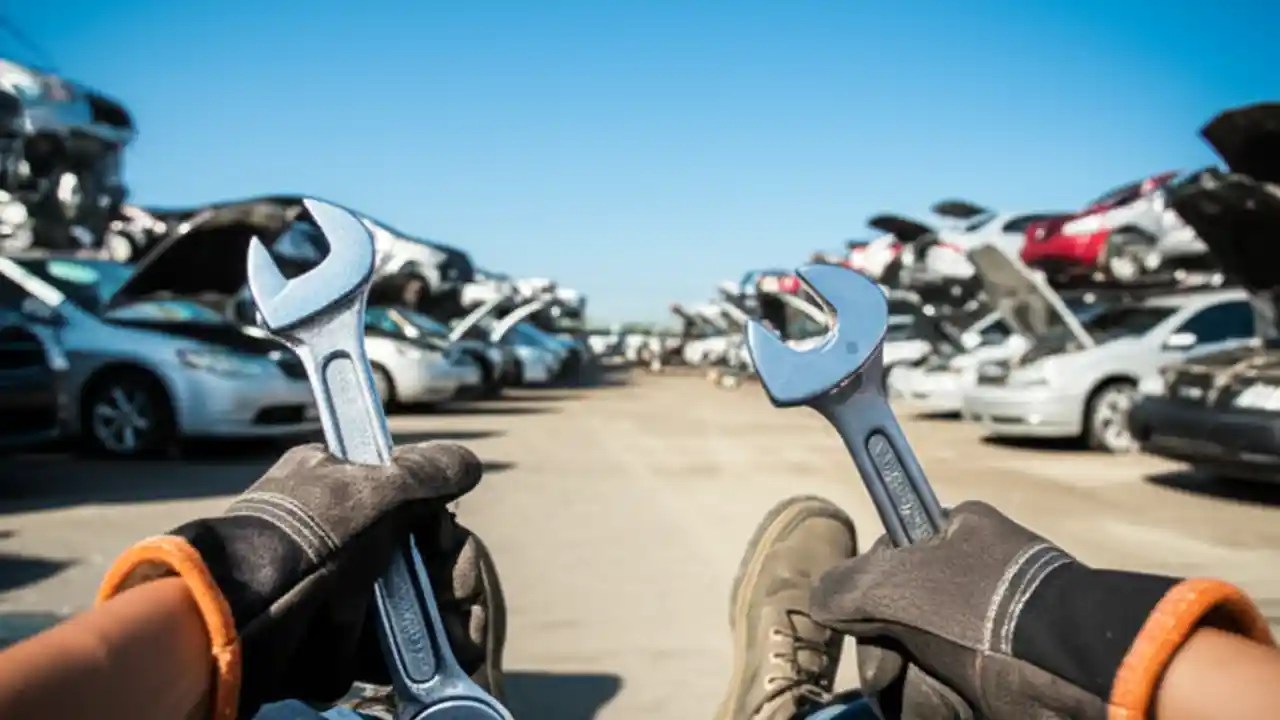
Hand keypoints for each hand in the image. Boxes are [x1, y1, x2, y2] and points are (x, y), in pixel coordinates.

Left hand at [97, 442, 485, 718]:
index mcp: (341, 484)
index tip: (451, 549)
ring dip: (446, 621)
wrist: (242, 613)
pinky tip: (448, 657)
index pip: (416, 505)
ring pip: (414, 604)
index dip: (443, 529)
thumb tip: (469, 463)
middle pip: (421, 558)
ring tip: (461, 642)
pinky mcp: (336, 638)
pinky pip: (391, 644)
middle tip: (462, 605)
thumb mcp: (371, 487)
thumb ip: (425, 472)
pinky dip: (421, 652)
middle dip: (452, 583)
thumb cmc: (305, 537)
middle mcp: (343, 535)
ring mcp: (339, 589)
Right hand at [810, 501, 1272, 719]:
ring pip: (920, 658)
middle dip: (885, 653)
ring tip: (920, 698)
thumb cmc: (978, 607)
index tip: (857, 620)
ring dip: (909, 685)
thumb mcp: (891, 582)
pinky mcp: (1004, 673)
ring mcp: (991, 625)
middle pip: (899, 615)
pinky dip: (935, 703)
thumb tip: (823, 601)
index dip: (866, 589)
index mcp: (959, 530)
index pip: (889, 551)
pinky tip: (941, 710)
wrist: (1066, 669)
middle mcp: (976, 574)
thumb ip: (844, 586)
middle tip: (884, 675)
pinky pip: (949, 688)